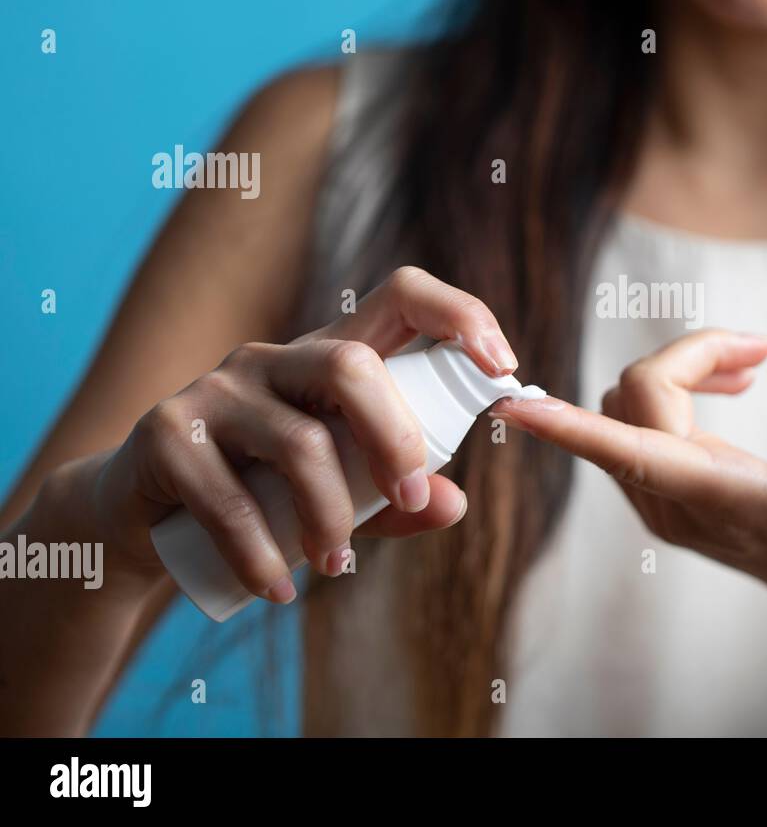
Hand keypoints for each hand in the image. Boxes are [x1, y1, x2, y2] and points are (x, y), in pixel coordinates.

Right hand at [93, 266, 517, 602]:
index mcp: (330, 360)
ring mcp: (217, 389)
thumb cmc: (265, 498)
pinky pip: (230, 499)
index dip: (460, 316)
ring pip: (300, 443)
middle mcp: (274, 359)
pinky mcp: (168, 433)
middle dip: (397, 440)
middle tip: (408, 500)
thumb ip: (398, 499)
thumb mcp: (343, 496)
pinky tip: (277, 588)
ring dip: (330, 519)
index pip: (403, 296)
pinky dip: (262, 554)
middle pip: (354, 366)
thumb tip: (454, 502)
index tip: (502, 368)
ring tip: (335, 566)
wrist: (147, 522)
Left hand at [490, 329, 766, 638]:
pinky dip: (679, 389)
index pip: (628, 451)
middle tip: (758, 351)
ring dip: (682, 369)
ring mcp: (666, 500)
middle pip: (634, 397)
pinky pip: (640, 422)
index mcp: (717, 498)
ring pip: (630, 405)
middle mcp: (675, 501)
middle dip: (688, 355)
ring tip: (752, 364)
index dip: (570, 427)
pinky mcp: (669, 492)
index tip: (515, 406)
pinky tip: (733, 385)